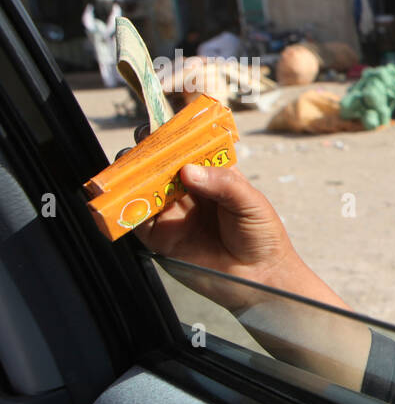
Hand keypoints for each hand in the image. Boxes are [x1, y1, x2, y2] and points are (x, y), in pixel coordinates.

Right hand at [119, 127, 341, 313]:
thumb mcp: (251, 203)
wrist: (261, 280)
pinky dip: (125, 210)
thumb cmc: (263, 236)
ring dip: (130, 176)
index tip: (162, 123)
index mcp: (213, 176)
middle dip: (147, 152)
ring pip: (143, 189)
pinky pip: (136, 221)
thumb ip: (222, 184)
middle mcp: (189, 191)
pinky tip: (123, 199)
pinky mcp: (161, 239)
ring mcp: (173, 214)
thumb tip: (187, 171)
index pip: (189, 149)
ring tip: (127, 166)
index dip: (174, 135)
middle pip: (160, 165)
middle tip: (142, 143)